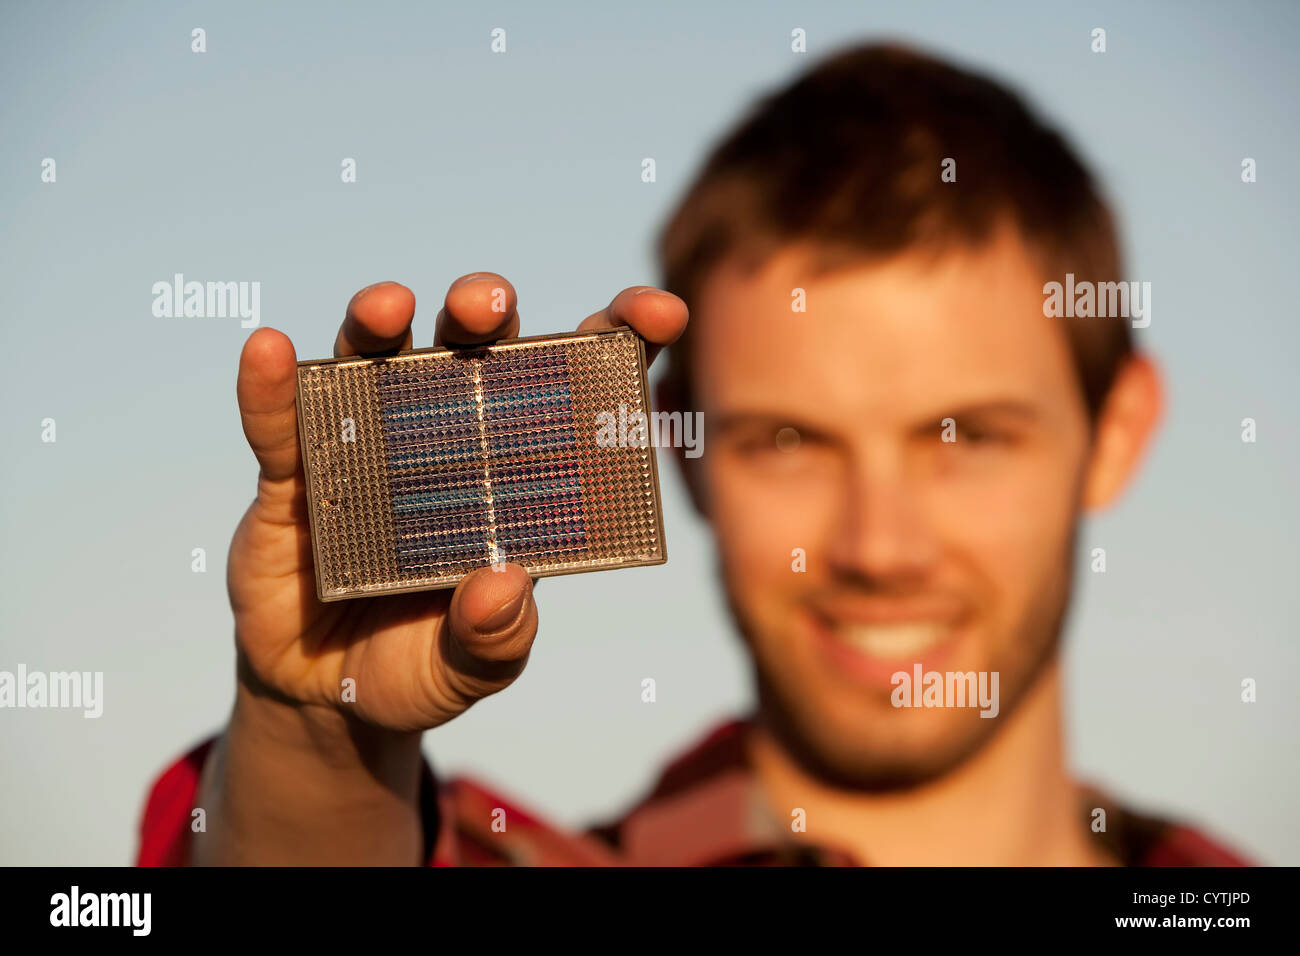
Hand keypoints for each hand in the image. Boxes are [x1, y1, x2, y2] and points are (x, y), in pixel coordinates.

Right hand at [227, 274, 688, 732]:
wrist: (325, 697)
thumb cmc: (421, 666)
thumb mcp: (474, 668)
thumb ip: (496, 638)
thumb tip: (503, 587)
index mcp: (513, 477)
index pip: (574, 394)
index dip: (616, 342)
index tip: (656, 313)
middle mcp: (444, 443)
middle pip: (472, 354)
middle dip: (483, 316)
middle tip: (489, 305)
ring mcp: (366, 449)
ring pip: (377, 361)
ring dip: (380, 322)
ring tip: (388, 308)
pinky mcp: (295, 476)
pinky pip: (280, 425)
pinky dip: (272, 388)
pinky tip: (272, 352)